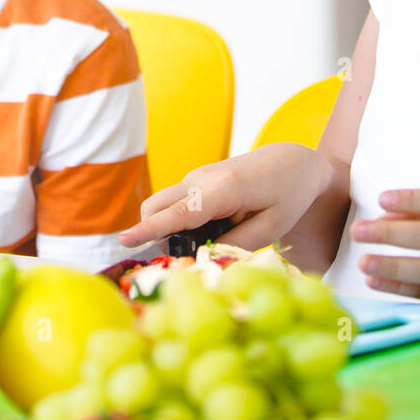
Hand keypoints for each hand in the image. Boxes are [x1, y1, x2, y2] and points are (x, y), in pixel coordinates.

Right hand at [118, 144, 332, 251]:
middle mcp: (201, 179)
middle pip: (156, 206)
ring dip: (170, 229)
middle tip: (182, 258)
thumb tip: (202, 260)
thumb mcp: (271, 227)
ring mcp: (196, 177)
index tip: (125, 241)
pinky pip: (177, 204)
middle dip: (154, 233)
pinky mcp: (197, 181)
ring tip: (211, 241)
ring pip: (164, 206)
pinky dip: (182, 222)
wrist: (294, 160)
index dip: (151, 229)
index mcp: (223, 189)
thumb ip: (235, 245)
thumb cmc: (287, 194)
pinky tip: (215, 229)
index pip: (179, 212)